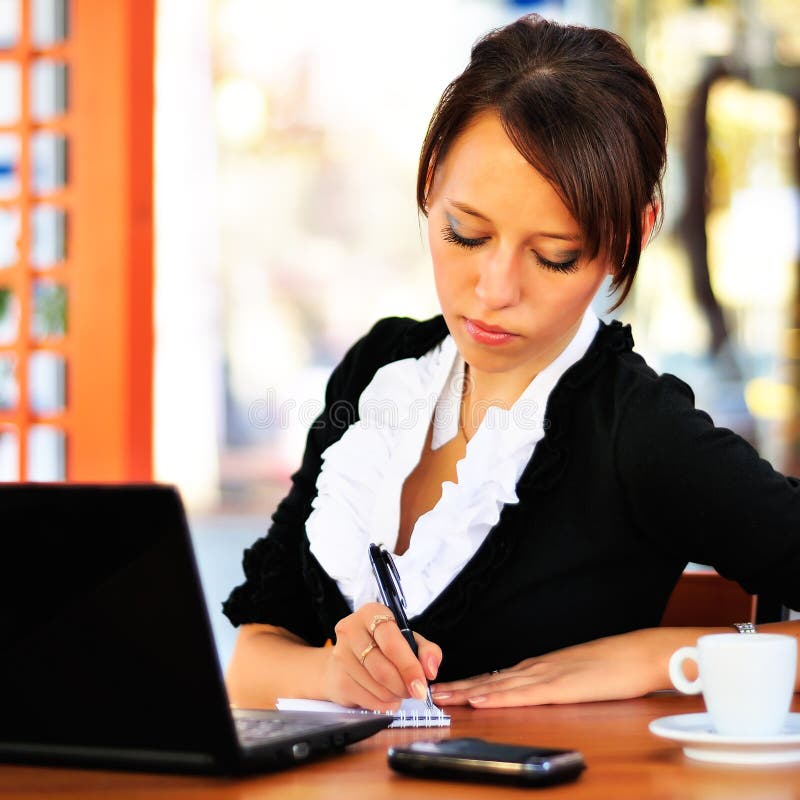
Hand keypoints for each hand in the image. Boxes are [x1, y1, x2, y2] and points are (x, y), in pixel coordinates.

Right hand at [324, 602, 441, 710]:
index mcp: (372, 613)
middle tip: (415, 691)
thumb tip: (430, 670)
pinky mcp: (337, 679)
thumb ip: (427, 651)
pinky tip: (385, 696)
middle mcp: (351, 630)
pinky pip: (369, 701)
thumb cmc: (382, 645)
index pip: (391, 643)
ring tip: (398, 689)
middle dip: (404, 686)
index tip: (422, 685)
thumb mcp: (408, 640)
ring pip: (377, 688)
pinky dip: (384, 704)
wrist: (347, 659)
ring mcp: (341, 655)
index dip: (409, 667)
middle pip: (382, 669)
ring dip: (395, 696)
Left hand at [430, 629, 668, 707]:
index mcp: (540, 668)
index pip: (497, 677)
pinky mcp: (560, 686)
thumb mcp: (576, 676)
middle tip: (431, 693)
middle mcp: (537, 669)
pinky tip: (480, 700)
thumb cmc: (613, 667)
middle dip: (460, 687)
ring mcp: (547, 675)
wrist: (639, 654)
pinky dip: (498, 697)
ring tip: (443, 696)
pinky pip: (523, 694)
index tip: (448, 689)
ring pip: (499, 685)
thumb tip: (537, 692)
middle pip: (491, 679)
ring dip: (468, 692)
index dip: (470, 684)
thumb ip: (555, 684)